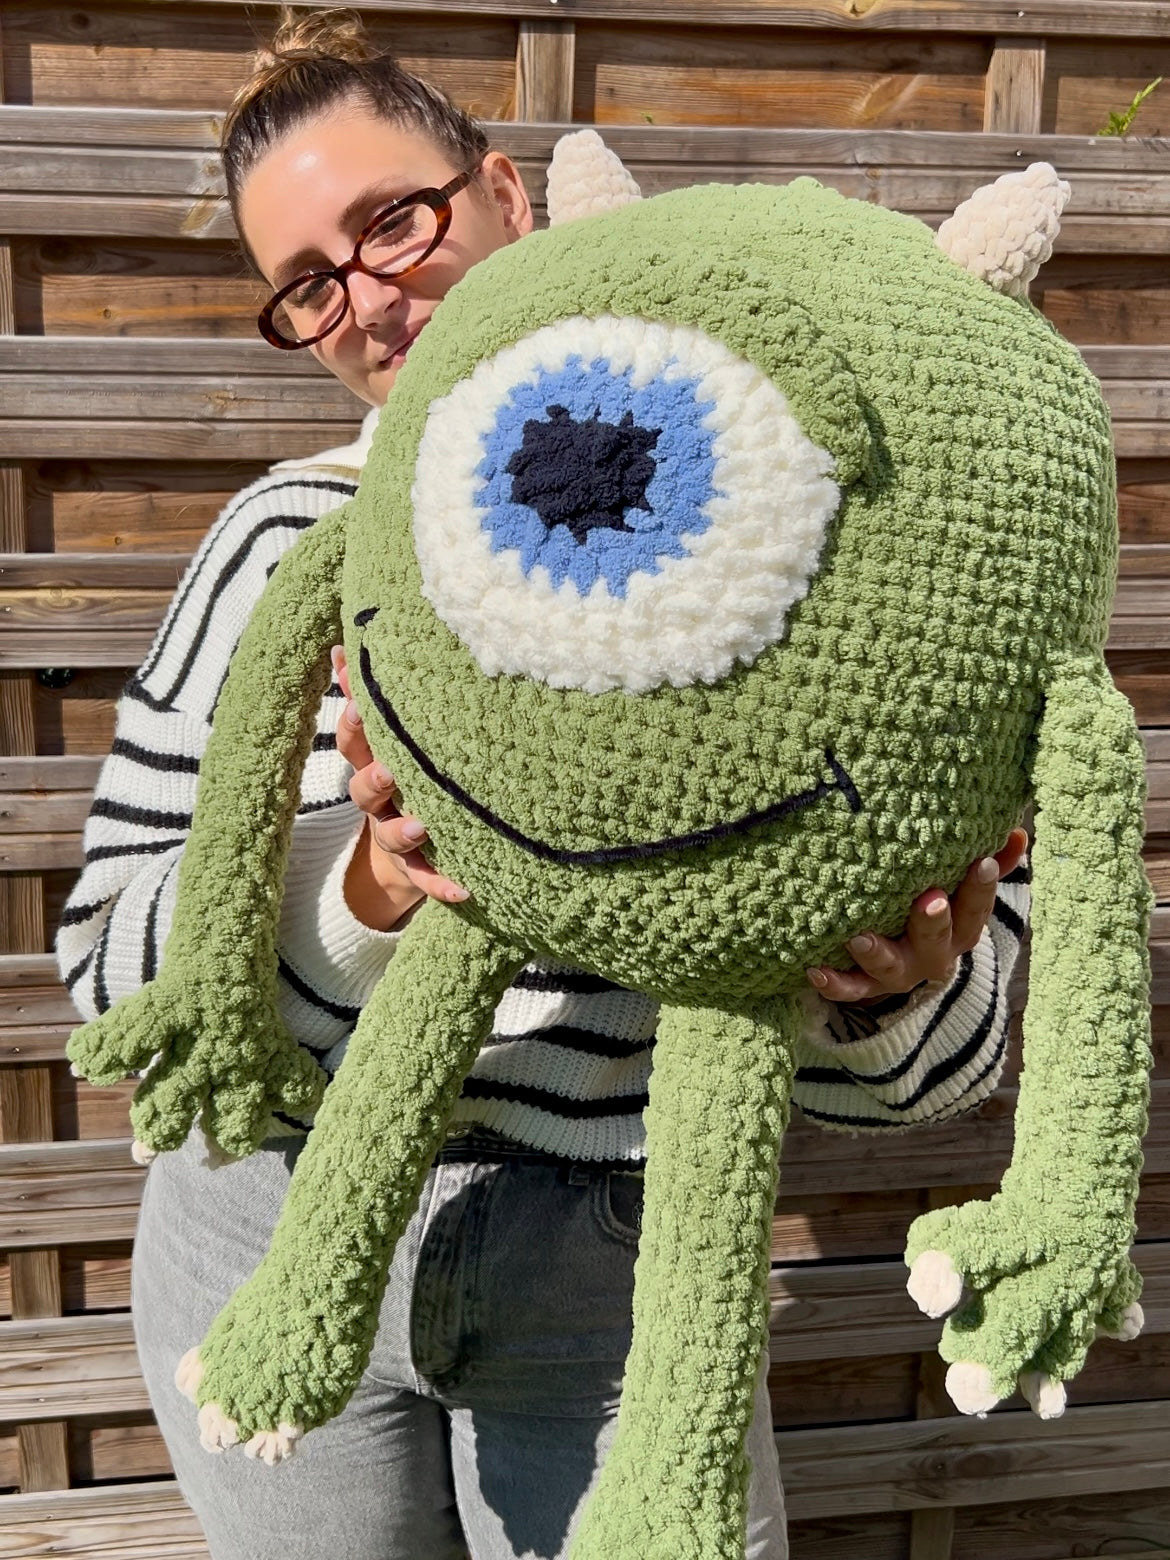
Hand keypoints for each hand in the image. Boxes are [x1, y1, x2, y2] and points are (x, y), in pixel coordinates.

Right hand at [333, 647, 467, 930]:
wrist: (410, 854)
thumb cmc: (409, 777)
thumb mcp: (394, 739)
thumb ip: (378, 697)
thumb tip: (349, 643)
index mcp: (373, 762)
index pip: (355, 738)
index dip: (354, 721)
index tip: (359, 701)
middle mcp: (379, 800)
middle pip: (364, 787)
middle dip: (374, 777)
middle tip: (390, 768)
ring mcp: (395, 835)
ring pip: (392, 833)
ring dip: (404, 828)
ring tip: (423, 824)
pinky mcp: (416, 869)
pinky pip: (426, 879)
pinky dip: (441, 884)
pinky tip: (463, 888)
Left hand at [807, 828, 1027, 1003]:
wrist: (898, 964)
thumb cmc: (931, 910)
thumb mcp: (959, 889)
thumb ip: (989, 861)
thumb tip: (1018, 833)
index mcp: (959, 931)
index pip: (976, 911)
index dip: (982, 890)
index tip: (982, 861)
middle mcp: (933, 956)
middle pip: (937, 943)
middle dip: (934, 923)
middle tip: (930, 900)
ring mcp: (899, 974)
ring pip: (891, 969)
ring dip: (877, 954)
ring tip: (860, 937)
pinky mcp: (865, 988)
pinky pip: (850, 990)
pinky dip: (834, 983)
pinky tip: (815, 968)